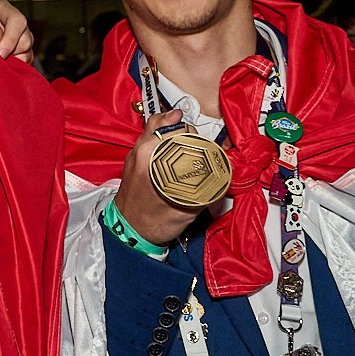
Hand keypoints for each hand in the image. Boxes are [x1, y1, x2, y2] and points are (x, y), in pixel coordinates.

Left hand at [0, 0, 35, 63]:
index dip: (10, 38)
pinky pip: (27, 60)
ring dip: (13, 59)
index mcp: (1, 8)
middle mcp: (14, 21)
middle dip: (11, 52)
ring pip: (28, 50)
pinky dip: (16, 66)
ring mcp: (21, 35)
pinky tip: (2, 66)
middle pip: (26, 38)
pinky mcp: (23, 49)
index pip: (17, 20)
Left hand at [111, 108, 206, 248]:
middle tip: (197, 138)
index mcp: (149, 156)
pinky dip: (162, 137)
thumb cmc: (151, 222)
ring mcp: (134, 154)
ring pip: (155, 128)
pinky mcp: (133, 160)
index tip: (205, 144)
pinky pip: (149, 139)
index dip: (195, 134)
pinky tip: (173, 145)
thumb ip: (208, 189)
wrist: (129, 232)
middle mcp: (140, 150)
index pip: (177, 130)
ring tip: (187, 134)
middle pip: (165, 123)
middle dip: (183, 127)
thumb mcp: (187, 208)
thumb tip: (224, 175)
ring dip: (171, 128)